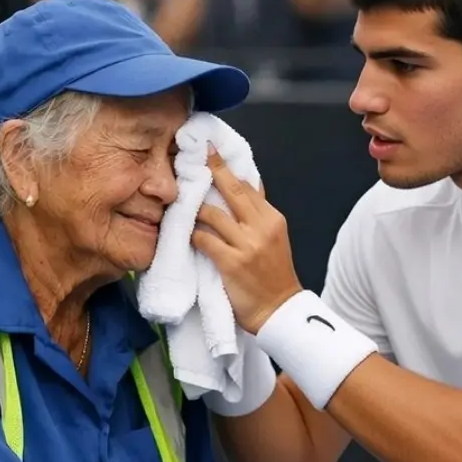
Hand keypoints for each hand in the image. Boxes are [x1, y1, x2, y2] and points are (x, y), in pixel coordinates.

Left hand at [190, 149, 304, 332]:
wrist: (279, 309)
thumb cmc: (273, 275)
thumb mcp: (273, 238)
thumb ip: (258, 214)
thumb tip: (245, 186)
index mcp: (273, 219)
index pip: (248, 186)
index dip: (227, 168)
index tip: (211, 152)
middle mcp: (262, 227)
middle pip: (232, 190)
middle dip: (212, 170)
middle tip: (193, 155)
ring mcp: (247, 245)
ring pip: (212, 213)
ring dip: (194, 209)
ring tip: (182, 206)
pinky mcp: (231, 262)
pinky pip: (204, 239)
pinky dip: (192, 235)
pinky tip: (186, 235)